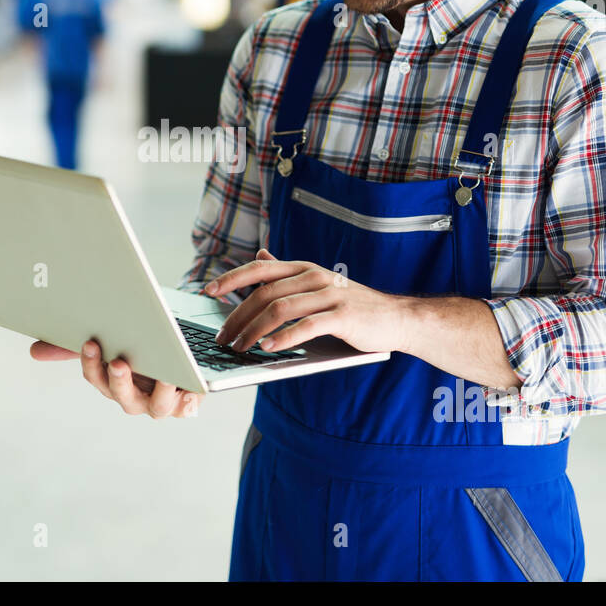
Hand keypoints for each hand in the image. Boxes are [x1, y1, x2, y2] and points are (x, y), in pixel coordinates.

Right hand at [29, 339, 203, 418]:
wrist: (176, 355)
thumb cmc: (137, 351)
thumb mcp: (109, 342)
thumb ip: (76, 347)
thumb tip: (34, 351)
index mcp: (111, 383)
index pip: (96, 377)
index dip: (92, 363)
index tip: (91, 343)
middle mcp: (133, 399)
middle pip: (122, 395)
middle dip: (119, 380)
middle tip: (118, 362)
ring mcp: (160, 403)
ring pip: (157, 405)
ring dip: (159, 391)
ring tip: (165, 374)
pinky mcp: (186, 402)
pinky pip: (188, 406)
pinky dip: (190, 397)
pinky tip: (191, 386)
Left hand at [205, 248, 411, 355]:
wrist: (396, 318)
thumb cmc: (352, 306)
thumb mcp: (318, 284)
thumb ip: (288, 274)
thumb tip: (259, 256)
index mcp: (304, 269)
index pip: (260, 269)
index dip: (232, 278)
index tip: (209, 291)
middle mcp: (314, 277)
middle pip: (265, 293)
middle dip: (238, 316)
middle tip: (223, 337)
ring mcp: (329, 295)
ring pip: (280, 309)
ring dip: (254, 330)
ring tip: (240, 346)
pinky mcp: (342, 316)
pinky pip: (306, 326)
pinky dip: (284, 338)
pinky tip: (268, 348)